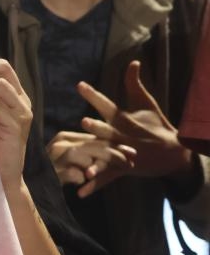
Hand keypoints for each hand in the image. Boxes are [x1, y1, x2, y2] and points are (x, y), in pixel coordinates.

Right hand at [46, 130, 135, 188]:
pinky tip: (84, 183)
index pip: (94, 138)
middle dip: (114, 153)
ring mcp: (54, 158)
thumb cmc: (56, 174)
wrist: (33, 188)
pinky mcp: (51, 172)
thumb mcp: (74, 160)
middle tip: (131, 161)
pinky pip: (73, 174)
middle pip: (91, 145)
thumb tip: (118, 151)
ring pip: (83, 156)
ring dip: (101, 165)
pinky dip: (81, 179)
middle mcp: (59, 144)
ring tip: (116, 170)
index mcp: (65, 138)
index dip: (114, 144)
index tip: (133, 152)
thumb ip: (90, 154)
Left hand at [74, 60, 191, 197]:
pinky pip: (106, 178)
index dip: (93, 95)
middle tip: (85, 121)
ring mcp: (123, 154)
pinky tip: (79, 193)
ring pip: (106, 157)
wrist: (174, 153)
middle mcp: (122, 136)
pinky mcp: (123, 168)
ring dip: (95, 160)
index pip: (106, 104)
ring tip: (83, 166)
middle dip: (98, 127)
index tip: (79, 85)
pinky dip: (93, 186)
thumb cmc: (156, 125)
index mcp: (124, 119)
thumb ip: (134, 84)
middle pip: (107, 131)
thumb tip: (133, 61)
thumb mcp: (146, 103)